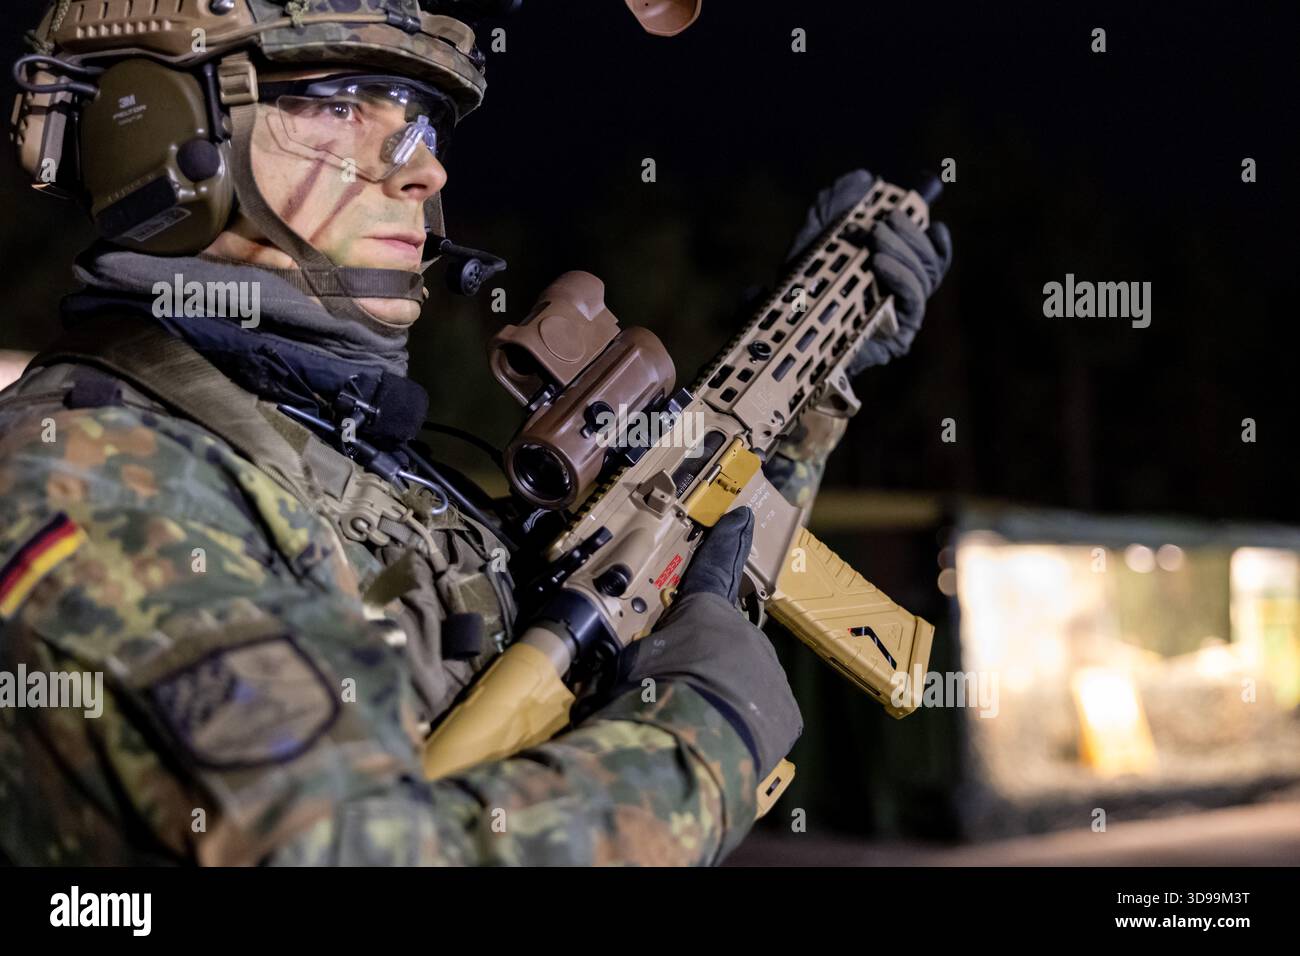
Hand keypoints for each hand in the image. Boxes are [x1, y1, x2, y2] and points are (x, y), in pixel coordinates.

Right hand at [613, 508, 802, 777]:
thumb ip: (629, 655)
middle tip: (678, 691)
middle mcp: (744, 635)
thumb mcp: (625, 665)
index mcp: (705, 613)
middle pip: (725, 643)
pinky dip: (743, 726)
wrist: (693, 746)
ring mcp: (770, 673)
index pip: (715, 567)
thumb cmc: (649, 695)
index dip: (727, 541)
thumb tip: (596, 662)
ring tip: (694, 727)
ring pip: (746, 680)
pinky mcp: (785, 713)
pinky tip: (718, 742)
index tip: (742, 515)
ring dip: (724, 697)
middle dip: (706, 663)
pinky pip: (762, 716)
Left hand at [786, 169, 951, 373]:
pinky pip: (913, 302)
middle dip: (912, 234)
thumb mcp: (813, 242)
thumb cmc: (798, 293)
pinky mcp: (897, 336)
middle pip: (929, 262)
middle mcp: (900, 298)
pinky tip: (880, 262)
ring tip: (877, 234)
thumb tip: (862, 178)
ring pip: (925, 277)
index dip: (932, 237)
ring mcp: (901, 317)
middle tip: (887, 218)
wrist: (779, 339)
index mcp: (890, 277)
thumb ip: (833, 207)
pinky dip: (901, 277)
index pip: (928, 257)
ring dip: (905, 250)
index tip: (925, 215)